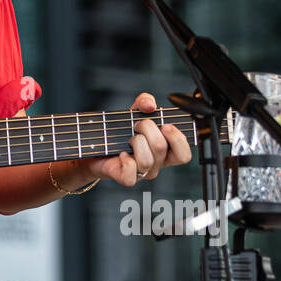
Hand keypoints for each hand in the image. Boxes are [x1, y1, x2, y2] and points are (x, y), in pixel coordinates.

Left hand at [68, 93, 191, 187]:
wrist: (96, 145)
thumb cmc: (121, 131)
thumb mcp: (135, 112)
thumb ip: (145, 101)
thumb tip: (149, 105)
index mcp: (165, 151)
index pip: (184, 154)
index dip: (178, 139)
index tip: (166, 125)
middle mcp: (157, 164)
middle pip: (161, 148)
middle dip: (147, 128)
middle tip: (136, 125)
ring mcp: (142, 173)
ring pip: (147, 160)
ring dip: (135, 142)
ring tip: (128, 138)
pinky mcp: (127, 178)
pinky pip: (131, 173)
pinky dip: (125, 159)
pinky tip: (120, 152)